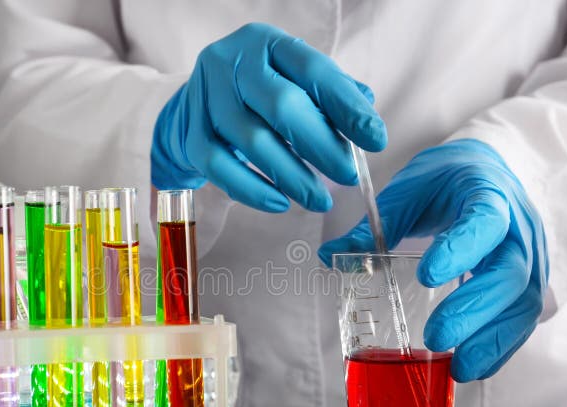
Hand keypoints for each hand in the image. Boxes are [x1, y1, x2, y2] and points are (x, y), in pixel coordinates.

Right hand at [151, 22, 386, 212]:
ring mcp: (206, 97)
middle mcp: (232, 62)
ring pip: (251, 141)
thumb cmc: (256, 95)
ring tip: (320, 200)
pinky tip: (279, 203)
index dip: (347, 106)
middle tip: (347, 175)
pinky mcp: (190, 134)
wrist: (193, 106)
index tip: (375, 139)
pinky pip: (220, 168)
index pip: (313, 70)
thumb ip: (329, 97)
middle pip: (281, 105)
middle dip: (320, 145)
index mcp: (266, 42)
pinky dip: (252, 190)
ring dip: (291, 176)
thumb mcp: (293, 82)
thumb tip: (367, 123)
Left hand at [318, 139, 548, 381]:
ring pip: (524, 303)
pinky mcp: (530, 282)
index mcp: (487, 192)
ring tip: (459, 370)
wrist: (486, 170)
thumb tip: (329, 257)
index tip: (427, 276)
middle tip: (435, 338)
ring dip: (492, 340)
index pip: (484, 219)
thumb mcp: (407, 192)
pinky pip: (523, 318)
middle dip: (473, 311)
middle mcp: (519, 226)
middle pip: (509, 273)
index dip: (461, 249)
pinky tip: (473, 367)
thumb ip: (374, 226)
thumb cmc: (445, 181)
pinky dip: (500, 346)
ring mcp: (531, 256)